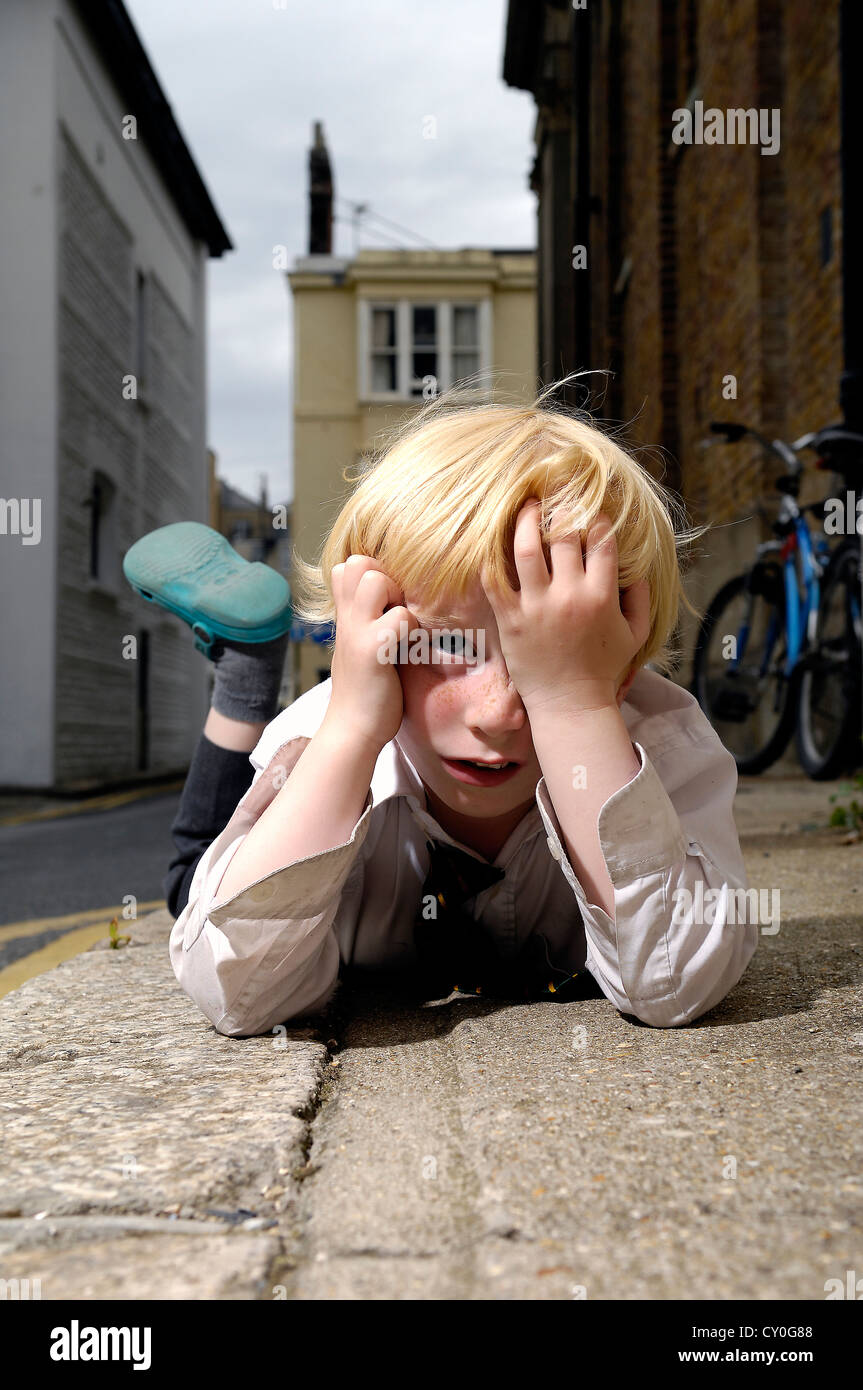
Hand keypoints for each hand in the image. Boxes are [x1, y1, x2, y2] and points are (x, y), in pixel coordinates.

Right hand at [323, 555, 415, 751]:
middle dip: (387, 580)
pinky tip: (408, 652)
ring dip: (398, 600)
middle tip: (396, 614)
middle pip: (360, 562)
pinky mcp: (372, 651)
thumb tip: (397, 600)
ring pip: (376, 579)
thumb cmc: (366, 690)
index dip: (373, 573)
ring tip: (402, 630)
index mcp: (345, 615)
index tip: (387, 606)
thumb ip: (369, 620)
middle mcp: (346, 618)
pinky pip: (400, 618)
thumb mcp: (360, 646)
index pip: (348, 564)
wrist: (352, 730)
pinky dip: (412, 631)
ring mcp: (356, 632)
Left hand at [481, 501, 650, 714]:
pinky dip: (491, 557)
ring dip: (524, 521)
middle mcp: (569, 595)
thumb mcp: (636, 634)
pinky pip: (494, 580)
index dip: (597, 519)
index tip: (591, 512)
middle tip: (556, 500)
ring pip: (526, 548)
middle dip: (561, 510)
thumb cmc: (603, 668)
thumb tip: (637, 565)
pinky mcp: (510, 619)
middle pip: (563, 535)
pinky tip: (494, 541)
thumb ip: (640, 597)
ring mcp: (536, 606)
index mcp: (601, 596)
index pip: (600, 540)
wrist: (569, 703)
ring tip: (525, 507)